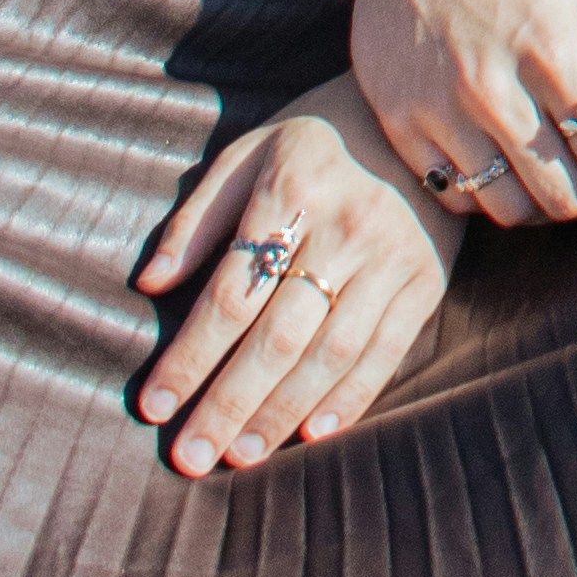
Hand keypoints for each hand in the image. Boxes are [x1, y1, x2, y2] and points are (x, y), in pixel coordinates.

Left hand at [135, 78, 460, 478]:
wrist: (426, 118)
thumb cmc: (320, 139)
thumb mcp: (251, 152)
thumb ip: (197, 217)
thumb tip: (149, 283)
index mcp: (291, 190)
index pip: (230, 294)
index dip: (189, 357)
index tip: (154, 407)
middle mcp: (345, 227)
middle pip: (277, 335)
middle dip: (228, 403)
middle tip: (190, 458)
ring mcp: (392, 257)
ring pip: (330, 352)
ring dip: (281, 412)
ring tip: (241, 455)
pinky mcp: (427, 280)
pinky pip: (387, 351)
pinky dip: (351, 398)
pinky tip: (312, 433)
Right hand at [347, 0, 576, 228]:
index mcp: (552, 51)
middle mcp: (494, 90)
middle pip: (566, 196)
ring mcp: (440, 112)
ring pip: (511, 209)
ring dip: (548, 208)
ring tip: (563, 181)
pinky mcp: (400, 125)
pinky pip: (456, 198)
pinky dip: (488, 196)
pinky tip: (506, 165)